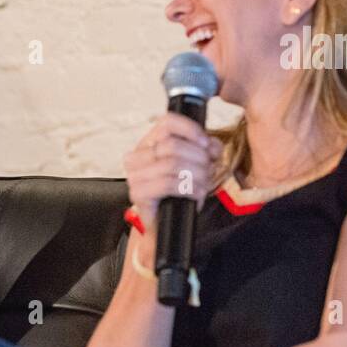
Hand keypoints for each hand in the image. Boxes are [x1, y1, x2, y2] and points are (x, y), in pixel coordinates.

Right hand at [122, 112, 222, 229]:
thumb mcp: (193, 164)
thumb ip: (203, 149)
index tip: (206, 144)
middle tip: (209, 169)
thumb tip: (211, 146)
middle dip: (198, 157)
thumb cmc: (178, 192)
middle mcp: (136, 157)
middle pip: (172, 144)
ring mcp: (134, 175)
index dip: (191, 130)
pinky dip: (189, 188)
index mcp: (147, 143)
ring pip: (172, 164)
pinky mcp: (138, 193)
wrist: (166, 223)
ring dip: (196, 174)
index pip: (166, 123)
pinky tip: (197, 193)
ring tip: (204, 183)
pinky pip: (168, 184)